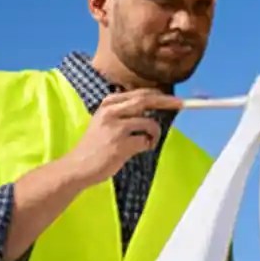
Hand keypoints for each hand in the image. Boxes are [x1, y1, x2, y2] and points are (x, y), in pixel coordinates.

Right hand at [65, 88, 182, 186]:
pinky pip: (146, 141)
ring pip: (150, 123)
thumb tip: (154, 103)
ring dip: (154, 134)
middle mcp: (111, 112)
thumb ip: (125, 111)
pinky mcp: (120, 145)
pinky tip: (138, 150)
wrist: (77, 166)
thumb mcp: (106, 120)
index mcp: (108, 104)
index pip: (139, 94)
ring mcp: (115, 128)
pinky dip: (148, 146)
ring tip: (147, 142)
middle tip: (182, 104)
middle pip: (146, 100)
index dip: (160, 95)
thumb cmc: (96, 144)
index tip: (175, 98)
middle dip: (167, 101)